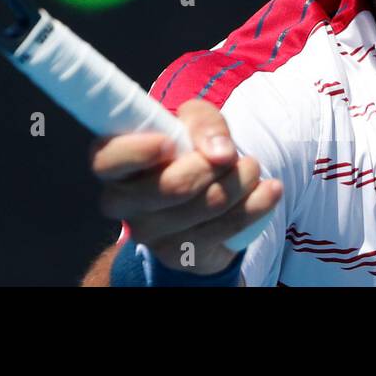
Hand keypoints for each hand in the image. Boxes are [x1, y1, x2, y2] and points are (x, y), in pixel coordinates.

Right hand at [91, 99, 281, 274]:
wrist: (198, 196)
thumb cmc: (186, 148)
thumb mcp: (191, 120)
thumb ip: (203, 122)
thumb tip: (220, 153)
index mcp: (112, 163)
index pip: (108, 160)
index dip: (138, 152)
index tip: (170, 144)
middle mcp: (121, 202)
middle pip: (173, 186)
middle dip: (214, 166)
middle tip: (233, 155)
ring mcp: (148, 233)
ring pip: (207, 205)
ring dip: (241, 181)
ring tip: (251, 168)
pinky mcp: (179, 255)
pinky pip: (228, 227)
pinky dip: (257, 204)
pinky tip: (268, 190)